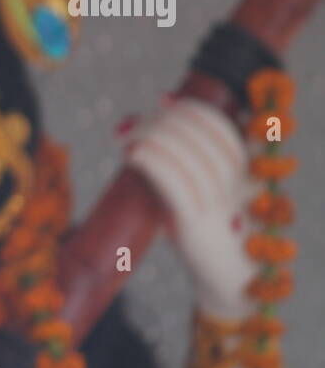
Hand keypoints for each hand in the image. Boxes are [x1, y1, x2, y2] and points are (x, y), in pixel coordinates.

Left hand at [122, 96, 258, 319]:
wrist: (221, 270)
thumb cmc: (203, 219)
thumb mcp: (196, 176)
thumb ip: (181, 143)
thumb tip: (164, 97)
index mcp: (241, 164)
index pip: (214, 121)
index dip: (183, 107)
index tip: (157, 105)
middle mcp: (233, 179)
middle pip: (194, 133)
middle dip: (157, 122)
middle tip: (129, 126)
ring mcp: (216, 199)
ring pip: (182, 153)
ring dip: (148, 137)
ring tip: (126, 138)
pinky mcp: (196, 220)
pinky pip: (173, 181)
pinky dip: (150, 160)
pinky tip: (131, 153)